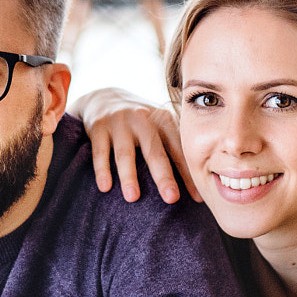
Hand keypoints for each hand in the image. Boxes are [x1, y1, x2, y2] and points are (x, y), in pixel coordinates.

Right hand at [74, 87, 198, 204]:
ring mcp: (119, 121)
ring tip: (133, 198)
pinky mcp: (98, 126)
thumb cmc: (139, 121)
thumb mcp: (158, 124)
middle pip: (154, 151)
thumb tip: (198, 181)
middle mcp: (142, 118)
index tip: (196, 198)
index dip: (187, 174)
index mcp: (163, 120)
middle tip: (171, 198)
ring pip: (125, 153)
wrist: (104, 97)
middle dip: (164, 176)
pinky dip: (102, 170)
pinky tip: (105, 187)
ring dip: (129, 176)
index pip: (178, 150)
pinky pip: (100, 151)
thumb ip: (174, 144)